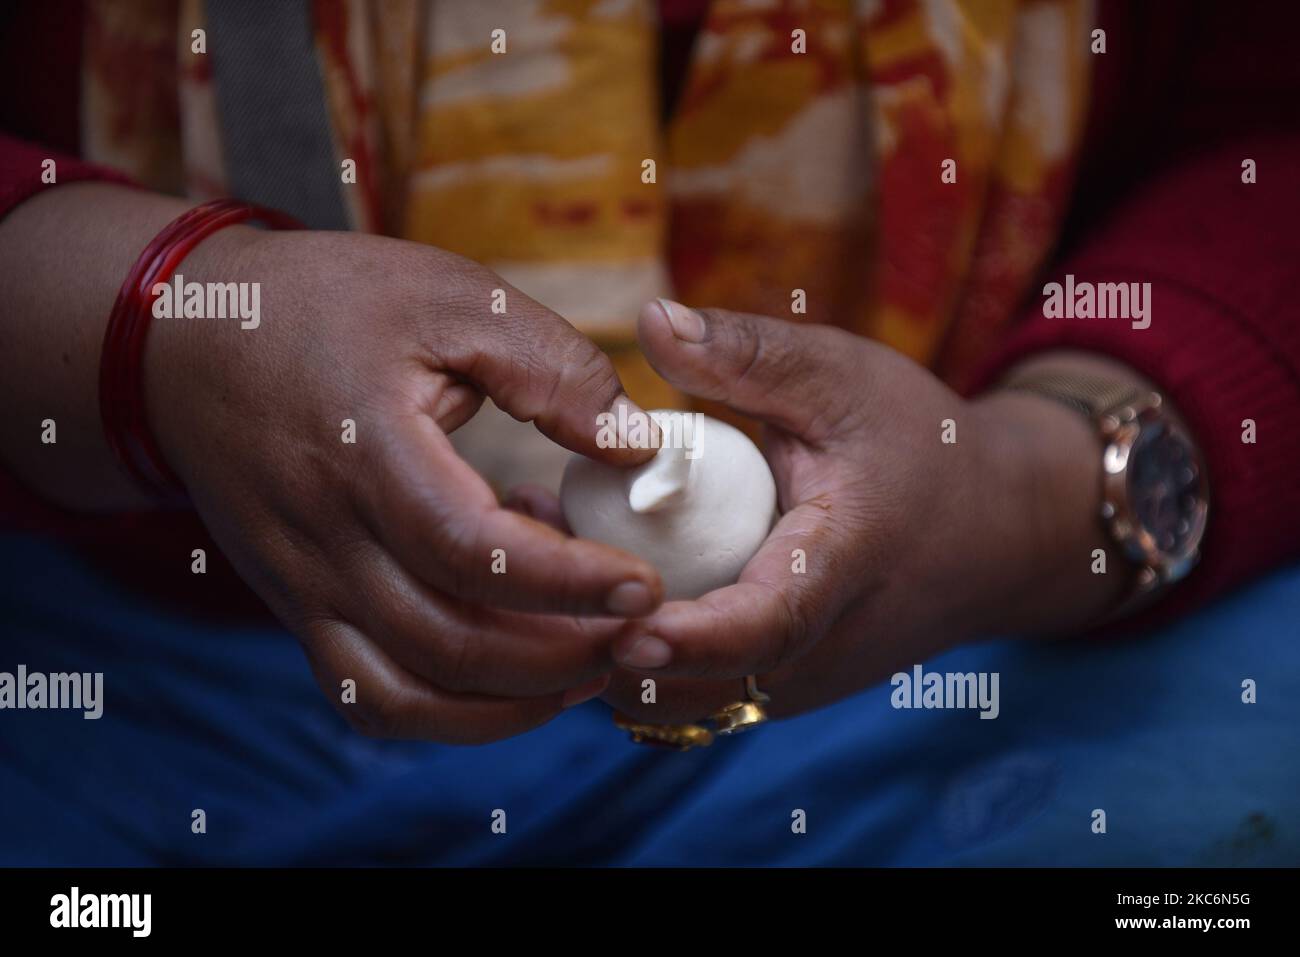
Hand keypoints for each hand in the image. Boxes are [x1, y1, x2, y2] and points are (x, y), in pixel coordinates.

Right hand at [144, 226, 664, 741]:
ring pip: (409, 695)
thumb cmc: (329, 306)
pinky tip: (516, 676)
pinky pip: (369, 696)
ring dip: (512, 702)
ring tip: (592, 664)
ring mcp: (302, 585)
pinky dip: (448, 712)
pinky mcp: (298, 606)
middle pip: (449, 644)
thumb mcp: (450, 296)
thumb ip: (552, 368)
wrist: (188, 338)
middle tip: (638, 633)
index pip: (473, 553)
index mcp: (366, 452)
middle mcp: (325, 538)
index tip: (644, 585)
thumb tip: (638, 447)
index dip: (568, 581)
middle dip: (562, 655)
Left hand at [598, 301, 1127, 723]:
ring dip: (609, 641)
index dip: (689, 636)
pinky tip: (595, 571)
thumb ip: (748, 356)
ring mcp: (797, 683)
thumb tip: (649, 319)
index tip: (619, 629)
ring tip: (546, 543)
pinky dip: (638, 648)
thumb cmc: (919, 447)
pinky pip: (694, 690)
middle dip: (605, 631)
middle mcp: (817, 652)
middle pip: (696, 680)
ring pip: (683, 697)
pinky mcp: (778, 689)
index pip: (762, 626)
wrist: (994, 532)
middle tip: (525, 540)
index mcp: (842, 568)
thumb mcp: (843, 379)